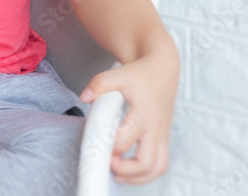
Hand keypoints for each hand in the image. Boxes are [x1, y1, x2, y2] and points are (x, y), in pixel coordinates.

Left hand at [79, 41, 179, 184]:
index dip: (106, 148)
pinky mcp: (163, 138)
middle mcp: (155, 128)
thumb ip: (99, 83)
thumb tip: (84, 97)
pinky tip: (130, 172)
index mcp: (143, 115)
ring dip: (138, 178)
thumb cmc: (141, 73)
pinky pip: (160, 165)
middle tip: (108, 162)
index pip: (122, 142)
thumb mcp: (118, 73)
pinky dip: (147, 174)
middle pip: (145, 163)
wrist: (163, 69)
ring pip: (157, 169)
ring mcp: (161, 135)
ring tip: (118, 173)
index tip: (95, 146)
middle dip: (124, 169)